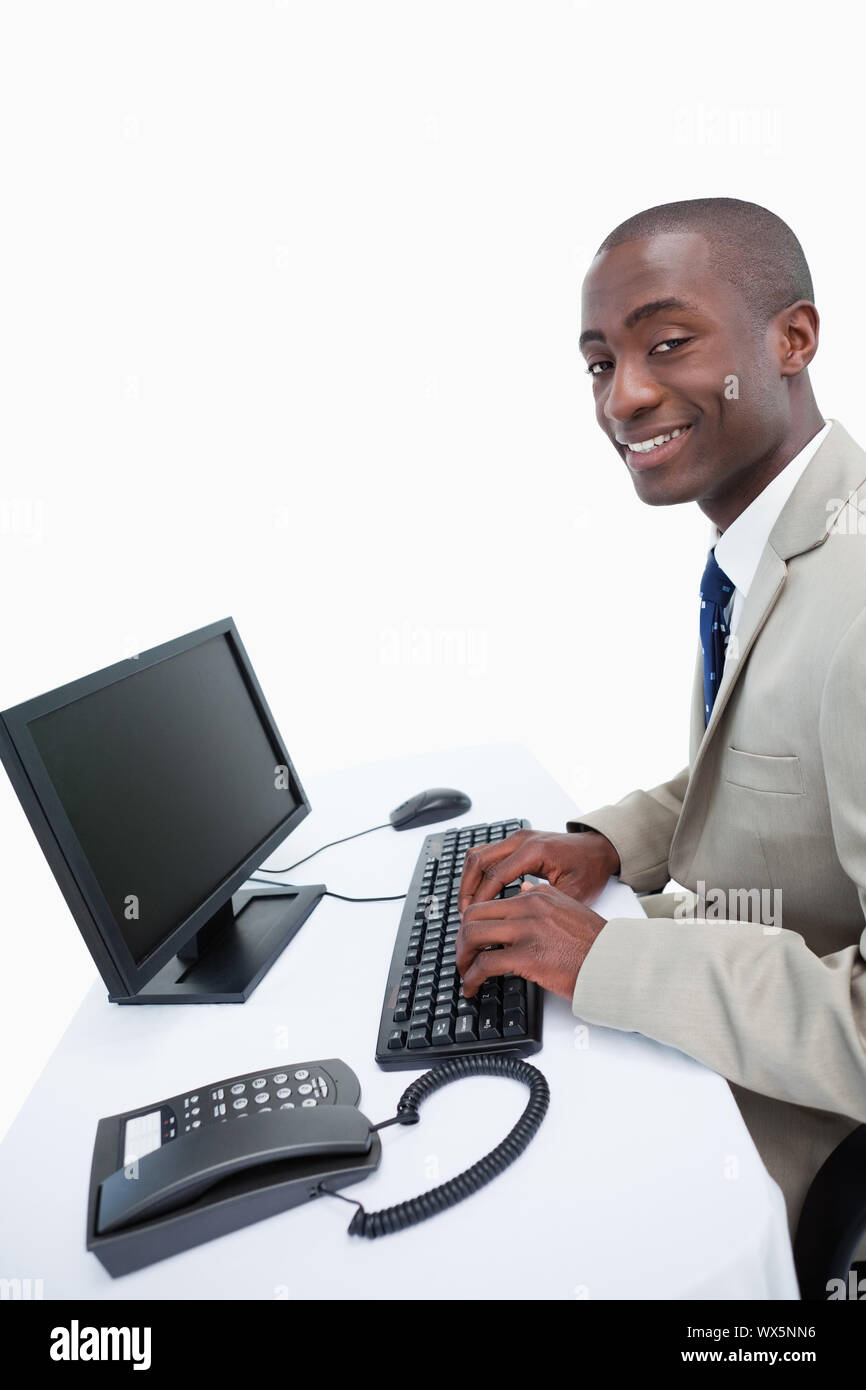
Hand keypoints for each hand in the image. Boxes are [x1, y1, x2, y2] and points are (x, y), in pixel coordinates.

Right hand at [457, 828, 619, 914]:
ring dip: (469, 879)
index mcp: (535, 851)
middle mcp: (522, 840)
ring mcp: (517, 838)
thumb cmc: (590, 869)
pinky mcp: (516, 842)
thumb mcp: (573, 892)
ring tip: (468, 905)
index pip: (495, 875)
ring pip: (477, 854)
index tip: (474, 919)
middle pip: (478, 860)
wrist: (599, 849)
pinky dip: (477, 872)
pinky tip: (479, 892)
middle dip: (467, 889)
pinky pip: (486, 853)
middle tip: (465, 914)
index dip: (481, 899)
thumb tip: (512, 916)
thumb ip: (543, 903)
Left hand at [457, 881, 606, 1001]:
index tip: (469, 940)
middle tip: (462, 956)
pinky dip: (472, 977)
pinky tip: (472, 988)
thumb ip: (545, 895)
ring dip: (462, 957)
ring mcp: (527, 931)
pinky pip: (485, 964)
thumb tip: (524, 888)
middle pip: (473, 916)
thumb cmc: (595, 943)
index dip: (470, 924)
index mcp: (537, 896)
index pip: (488, 903)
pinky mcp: (528, 956)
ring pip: (473, 936)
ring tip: (464, 973)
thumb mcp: (569, 906)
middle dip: (461, 939)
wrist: (614, 962)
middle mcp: (529, 908)